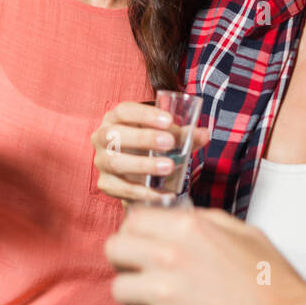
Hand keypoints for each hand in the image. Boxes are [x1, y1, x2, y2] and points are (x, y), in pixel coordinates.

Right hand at [90, 101, 209, 202]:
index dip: (145, 114)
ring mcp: (101, 161)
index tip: (169, 120)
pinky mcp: (105, 184)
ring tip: (169, 167)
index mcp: (114, 118)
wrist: (136, 172)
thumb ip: (184, 135)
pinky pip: (120, 188)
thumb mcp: (166, 136)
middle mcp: (102, 137)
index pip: (124, 111)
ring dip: (143, 165)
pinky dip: (142, 192)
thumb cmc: (150, 146)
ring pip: (115, 162)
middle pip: (115, 134)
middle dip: (143, 138)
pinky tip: (163, 193)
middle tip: (170, 143)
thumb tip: (204, 134)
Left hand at [105, 204, 305, 304]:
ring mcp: (165, 293)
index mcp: (187, 227)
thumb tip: (174, 215)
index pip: (131, 219)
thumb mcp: (240, 231)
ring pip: (121, 287)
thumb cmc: (269, 278)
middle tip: (141, 266)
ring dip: (135, 291)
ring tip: (156, 295)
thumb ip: (200, 219)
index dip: (136, 231)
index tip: (142, 240)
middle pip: (114, 249)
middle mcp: (170, 256)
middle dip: (126, 258)